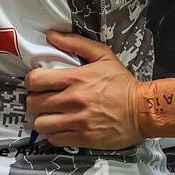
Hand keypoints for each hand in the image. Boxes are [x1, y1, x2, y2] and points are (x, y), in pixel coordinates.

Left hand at [23, 31, 141, 149]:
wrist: (143, 109)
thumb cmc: (121, 82)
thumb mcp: (102, 55)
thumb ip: (75, 43)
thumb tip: (50, 35)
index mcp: (75, 79)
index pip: (35, 80)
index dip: (31, 82)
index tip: (38, 84)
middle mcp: (73, 100)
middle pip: (33, 104)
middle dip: (34, 101)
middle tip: (43, 101)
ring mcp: (77, 121)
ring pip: (41, 124)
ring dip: (42, 120)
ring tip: (50, 116)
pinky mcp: (83, 138)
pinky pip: (54, 139)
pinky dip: (53, 134)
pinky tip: (61, 128)